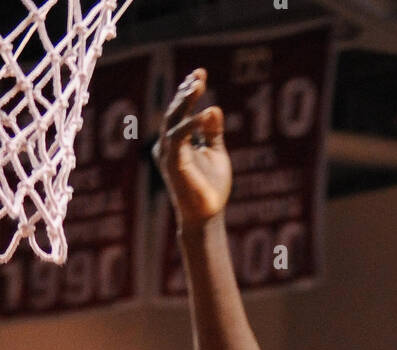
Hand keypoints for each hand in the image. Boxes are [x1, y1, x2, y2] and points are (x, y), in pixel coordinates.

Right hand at [153, 69, 231, 226]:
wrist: (207, 216)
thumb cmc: (211, 189)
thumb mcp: (215, 154)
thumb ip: (212, 132)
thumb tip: (214, 108)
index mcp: (177, 142)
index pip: (181, 112)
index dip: (189, 91)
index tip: (200, 73)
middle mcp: (168, 145)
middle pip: (174, 111)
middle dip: (186, 91)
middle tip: (199, 75)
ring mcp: (168, 153)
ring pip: (173, 119)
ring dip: (185, 100)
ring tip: (199, 85)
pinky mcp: (171, 162)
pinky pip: (179, 136)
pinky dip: (192, 124)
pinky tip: (207, 114)